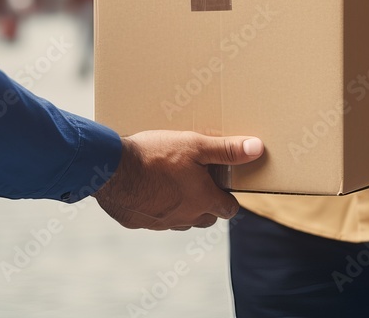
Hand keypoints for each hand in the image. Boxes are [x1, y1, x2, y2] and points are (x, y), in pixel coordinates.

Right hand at [92, 130, 263, 230]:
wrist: (111, 169)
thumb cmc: (155, 155)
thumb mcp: (194, 145)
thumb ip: (226, 149)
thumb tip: (257, 148)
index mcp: (202, 200)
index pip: (228, 209)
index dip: (228, 198)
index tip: (222, 186)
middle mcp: (184, 217)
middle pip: (205, 218)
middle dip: (206, 204)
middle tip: (197, 182)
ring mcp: (160, 223)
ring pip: (179, 221)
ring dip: (180, 207)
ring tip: (171, 184)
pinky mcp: (137, 222)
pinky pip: (152, 219)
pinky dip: (153, 208)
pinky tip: (145, 189)